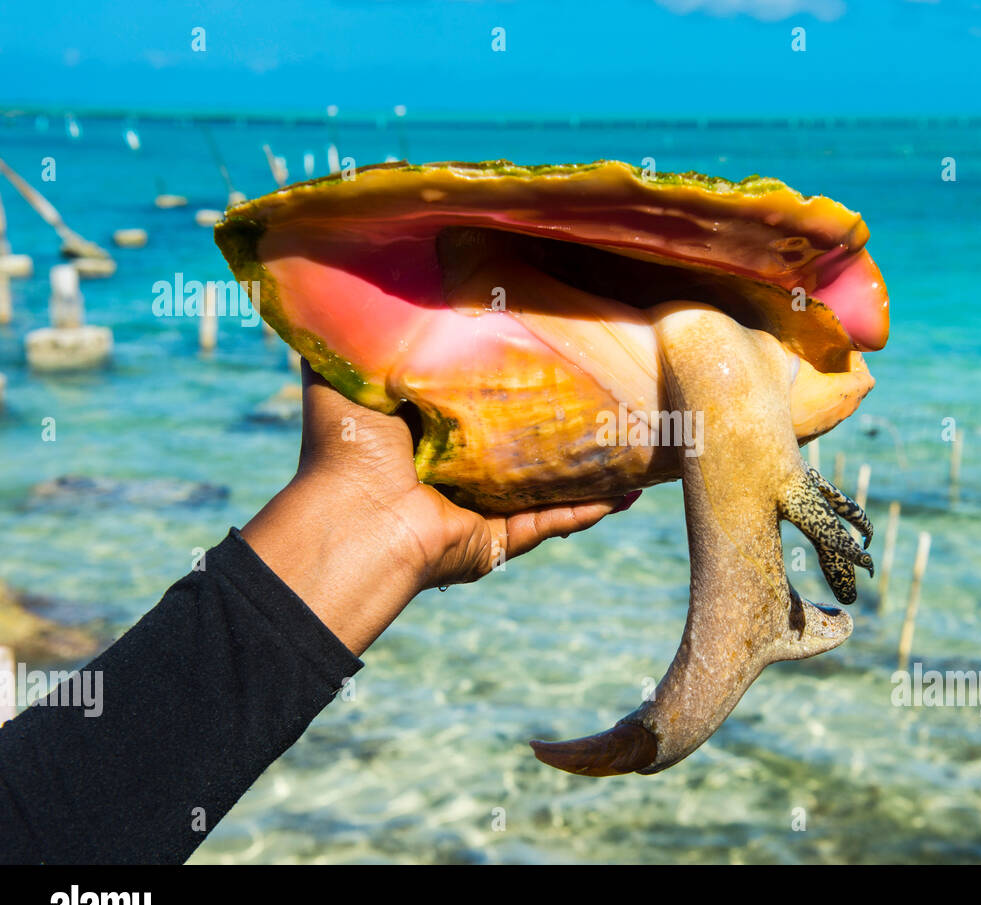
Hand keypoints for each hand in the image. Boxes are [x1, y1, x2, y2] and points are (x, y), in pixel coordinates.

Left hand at [242, 362, 636, 653]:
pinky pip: (552, 521)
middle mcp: (453, 473)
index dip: (506, 378)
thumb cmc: (346, 443)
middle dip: (557, 424)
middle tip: (599, 391)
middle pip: (516, 444)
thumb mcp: (348, 374)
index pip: (473, 402)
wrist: (354, 514)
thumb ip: (361, 340)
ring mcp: (479, 509)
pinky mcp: (496, 539)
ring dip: (586, 470)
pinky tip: (624, 490)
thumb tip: (360, 282)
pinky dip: (587, 509)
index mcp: (421, 434)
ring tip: (628, 441)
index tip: (544, 348)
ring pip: (546, 486)